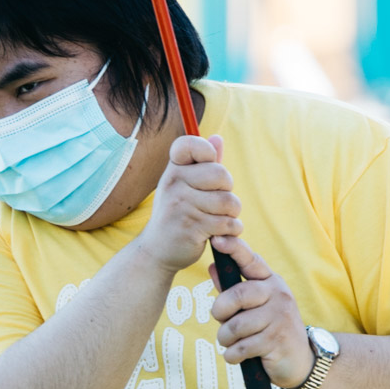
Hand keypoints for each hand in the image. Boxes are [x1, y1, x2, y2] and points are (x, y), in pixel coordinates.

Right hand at [134, 135, 243, 275]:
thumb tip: (217, 138)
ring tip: (219, 219)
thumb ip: (205, 163)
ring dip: (231, 214)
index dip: (207, 152)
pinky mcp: (191, 227)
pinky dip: (231, 230)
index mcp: (173, 170)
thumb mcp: (185, 186)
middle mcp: (173, 183)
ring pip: (228, 202)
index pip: (191, 144)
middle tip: (218, 202)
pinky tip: (219, 234)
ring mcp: (181, 205)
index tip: (207, 166)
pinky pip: (227, 224)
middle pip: (221, 175)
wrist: (158, 251)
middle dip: (227, 191)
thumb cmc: (177, 214)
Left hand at [207, 236, 315, 388]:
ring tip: (231, 343)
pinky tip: (238, 355)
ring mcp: (280, 318)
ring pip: (236, 326)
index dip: (234, 249)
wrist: (300, 361)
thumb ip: (233, 288)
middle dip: (220, 311)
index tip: (217, 238)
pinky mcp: (277, 340)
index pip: (251, 261)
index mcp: (270, 282)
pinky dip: (232, 355)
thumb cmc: (270, 329)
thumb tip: (212, 266)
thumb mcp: (254, 306)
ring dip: (225, 338)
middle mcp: (278, 295)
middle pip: (237, 295)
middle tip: (221, 320)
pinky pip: (241, 347)